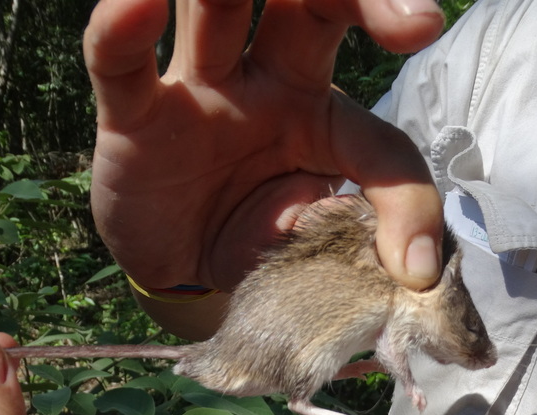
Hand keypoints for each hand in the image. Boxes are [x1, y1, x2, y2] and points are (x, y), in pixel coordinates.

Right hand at [85, 0, 445, 296]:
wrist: (177, 264)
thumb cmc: (252, 237)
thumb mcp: (311, 248)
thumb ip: (356, 239)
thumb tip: (409, 266)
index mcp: (323, 116)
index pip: (377, 140)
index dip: (405, 194)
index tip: (415, 266)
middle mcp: (267, 80)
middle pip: (311, 3)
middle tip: (413, 20)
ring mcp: (198, 87)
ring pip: (216, 3)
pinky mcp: (134, 113)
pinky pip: (122, 60)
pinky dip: (123, 26)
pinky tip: (136, 3)